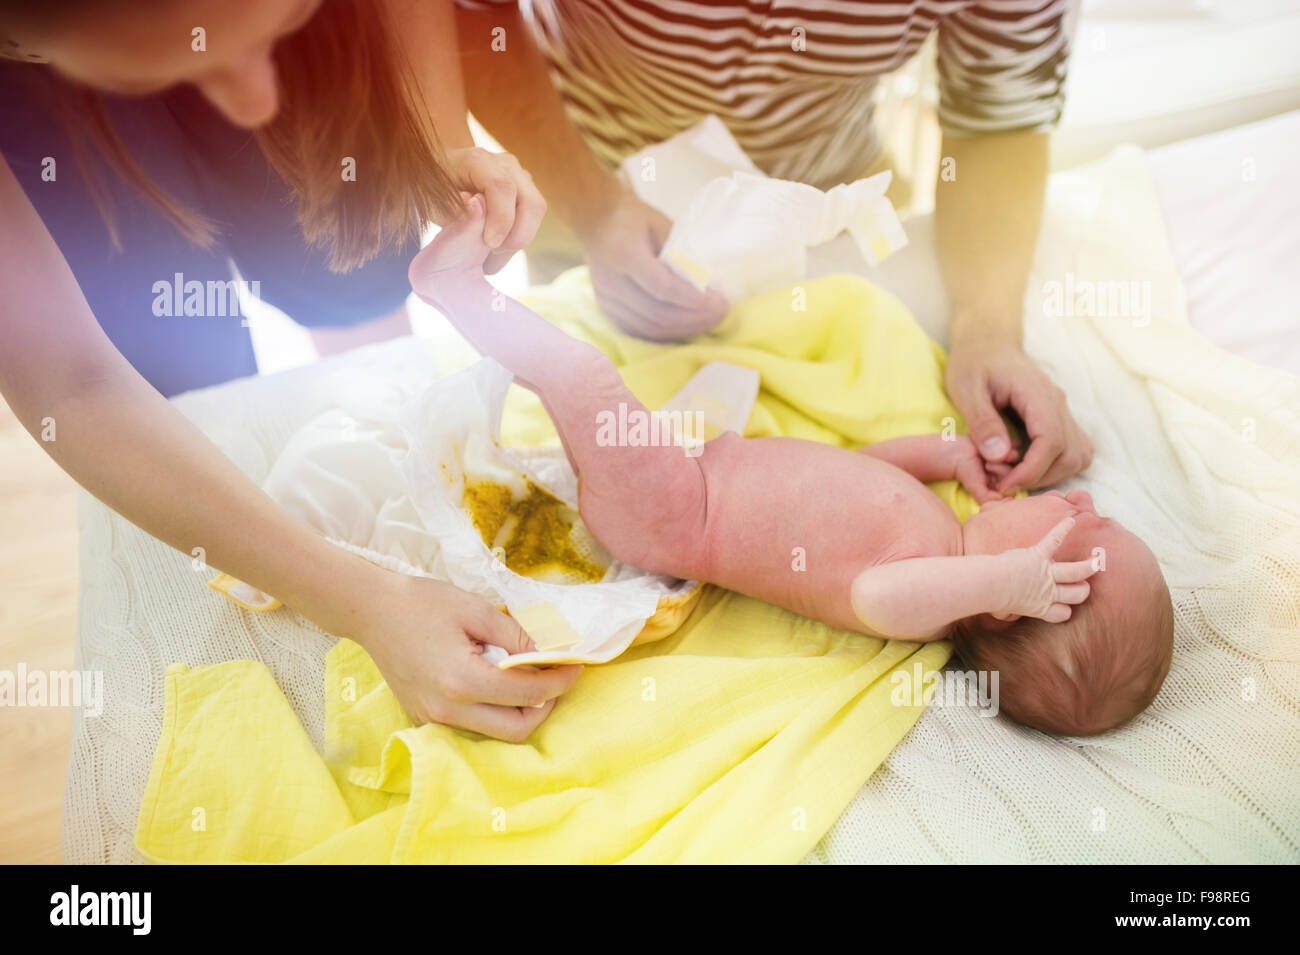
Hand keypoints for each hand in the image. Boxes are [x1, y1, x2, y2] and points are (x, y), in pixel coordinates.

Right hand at [356, 573, 582, 741]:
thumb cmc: (422, 603)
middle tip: (554, 676)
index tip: (576, 665)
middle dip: (545, 705)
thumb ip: (518, 636)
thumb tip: (553, 652)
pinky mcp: (425, 718)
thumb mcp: (477, 611)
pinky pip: (472, 725)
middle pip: (517, 728)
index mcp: (462, 681)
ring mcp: (433, 719)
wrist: (371, 611)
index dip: (560, 680)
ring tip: (526, 677)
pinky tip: (495, 682)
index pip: (529, 694)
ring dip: (520, 711)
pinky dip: (494, 710)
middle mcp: (448, 710)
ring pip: (496, 732)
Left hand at [443, 147, 546, 275]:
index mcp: (478, 161)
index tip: (490, 244)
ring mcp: (520, 176)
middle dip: (517, 235)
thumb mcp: (433, 201)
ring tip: (492, 258)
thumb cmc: (435, 188)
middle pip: (531, 202)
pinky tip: (497, 251)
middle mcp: (506, 165)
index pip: (503, 187)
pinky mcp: (526, 190)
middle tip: (491, 255)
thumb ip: (453, 208)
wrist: (444, 171)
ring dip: (519, 240)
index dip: (502, 218)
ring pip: (536, 211)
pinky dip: (517, 238)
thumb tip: (476, 210)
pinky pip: (532, 218)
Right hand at [577, 191, 728, 340]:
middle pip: (658, 313)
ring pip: (650, 328)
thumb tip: (709, 283)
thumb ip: (682, 252)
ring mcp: (606, 299)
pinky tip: (688, 326)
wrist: (595, 222)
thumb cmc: (633, 220)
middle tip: (722, 312)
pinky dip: (668, 333)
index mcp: (623, 253)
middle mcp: (610, 281)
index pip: (662, 287)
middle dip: (695, 318)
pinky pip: (641, 331)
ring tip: (711, 321)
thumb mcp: (661, 224)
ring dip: (685, 329)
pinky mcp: (607, 311)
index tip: (720, 301)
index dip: (694, 300)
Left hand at [945, 340, 1092, 494]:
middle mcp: (1057, 402)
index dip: (1031, 470)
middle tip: (1002, 481)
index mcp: (1036, 392)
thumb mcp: (966, 389)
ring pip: (1077, 456)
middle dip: (1039, 477)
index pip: (1051, 440)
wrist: (987, 345)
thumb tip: (999, 456)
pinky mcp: (1060, 420)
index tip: (1005, 485)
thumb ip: (982, 421)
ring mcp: (1062, 411)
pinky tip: (1023, 466)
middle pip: (1070, 454)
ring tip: (1012, 475)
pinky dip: (1053, 467)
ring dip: (1049, 475)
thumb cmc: (974, 364)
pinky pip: (1072, 451)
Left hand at [992, 517, 1098, 622]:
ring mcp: (1045, 573)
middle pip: (1078, 594)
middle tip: (1086, 585)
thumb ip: (1009, 612)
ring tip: (1097, 561)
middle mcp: (1048, 592)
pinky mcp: (1038, 555)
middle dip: (1083, 590)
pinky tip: (1071, 521)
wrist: (989, 585)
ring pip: (1076, 571)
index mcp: (1040, 608)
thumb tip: (1003, 614)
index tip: (1065, 606)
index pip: (1064, 614)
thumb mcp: (1003, 611)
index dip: (1066, 610)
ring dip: (1088, 566)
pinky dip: (1062, 529)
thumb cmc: (990, 598)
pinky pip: (1054, 541)